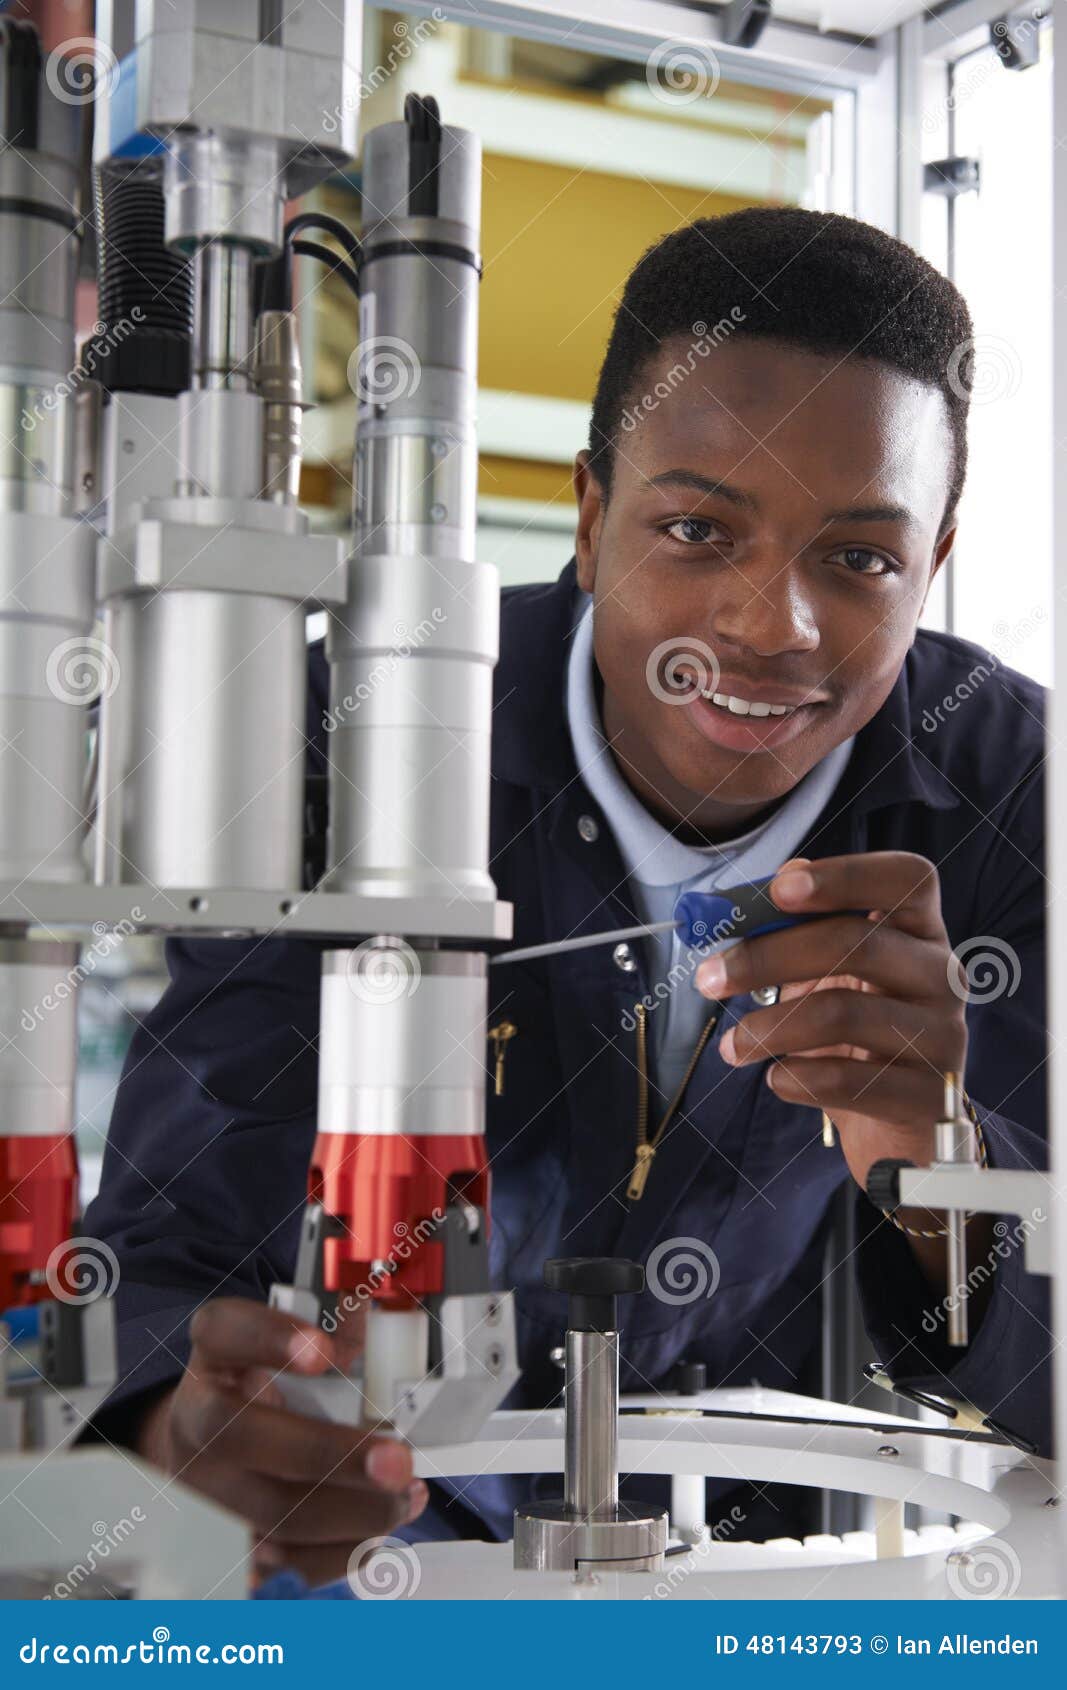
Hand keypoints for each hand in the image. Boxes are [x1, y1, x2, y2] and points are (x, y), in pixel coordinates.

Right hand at [136, 1298, 427, 1590]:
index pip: (224, 1330)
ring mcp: (203, 1488)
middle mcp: (195, 1418)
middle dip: (329, 1455)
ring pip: (268, 1514)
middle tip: (398, 1460)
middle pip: (243, 1437)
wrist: (204, 1448)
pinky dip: (339, 1554)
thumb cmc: (260, 1387)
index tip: (324, 1350)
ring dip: (350, 1513)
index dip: (271, 1338)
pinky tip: (381, 1533)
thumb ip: (336, 1327)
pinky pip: (281, 1564)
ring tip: (405, 1495)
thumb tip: (382, 1322)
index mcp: (214, 1354)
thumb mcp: (287, 1343)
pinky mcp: (225, 1544)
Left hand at [695, 852, 968, 1192]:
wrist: (893, 1126)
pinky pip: (850, 1081)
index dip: (846, 875)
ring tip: (732, 1046)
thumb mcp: (827, 975)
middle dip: (770, 956)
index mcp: (920, 931)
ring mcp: (944, 1036)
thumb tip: (768, 887)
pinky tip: (776, 1078)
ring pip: (845, 1012)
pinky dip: (797, 1078)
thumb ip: (800, 929)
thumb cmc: (851, 1035)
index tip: (778, 889)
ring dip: (769, 1028)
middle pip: (859, 943)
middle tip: (709, 978)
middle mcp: (943, 975)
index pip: (907, 879)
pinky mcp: (930, 1097)